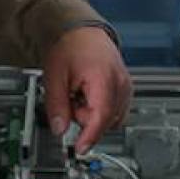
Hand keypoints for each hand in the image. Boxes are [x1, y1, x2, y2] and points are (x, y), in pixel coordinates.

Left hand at [41, 26, 130, 153]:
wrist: (82, 30)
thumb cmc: (70, 46)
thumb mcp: (54, 76)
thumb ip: (56, 106)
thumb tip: (58, 130)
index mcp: (104, 79)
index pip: (101, 117)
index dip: (90, 136)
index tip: (80, 148)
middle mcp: (120, 84)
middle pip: (105, 120)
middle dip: (85, 118)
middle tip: (70, 98)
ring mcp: (125, 86)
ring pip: (111, 118)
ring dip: (93, 114)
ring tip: (79, 94)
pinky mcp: (125, 88)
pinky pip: (114, 110)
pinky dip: (100, 108)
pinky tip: (89, 95)